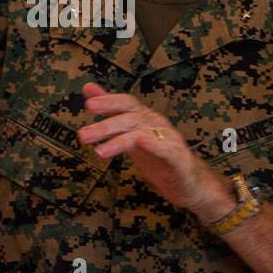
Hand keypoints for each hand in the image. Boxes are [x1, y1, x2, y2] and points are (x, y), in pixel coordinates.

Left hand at [76, 82, 234, 222]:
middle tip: (83, 135)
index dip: (110, 101)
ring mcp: (168, 139)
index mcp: (145, 118)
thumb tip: (89, 89)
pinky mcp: (177, 157)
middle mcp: (157, 124)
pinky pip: (164, 148)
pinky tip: (139, 143)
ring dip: (118, 140)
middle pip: (130, 118)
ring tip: (99, 151)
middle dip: (105, 126)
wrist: (189, 183)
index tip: (89, 104)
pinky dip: (152, 144)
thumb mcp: (129, 134)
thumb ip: (110, 112)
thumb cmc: (158, 156)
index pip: (127, 103)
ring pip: (142, 133)